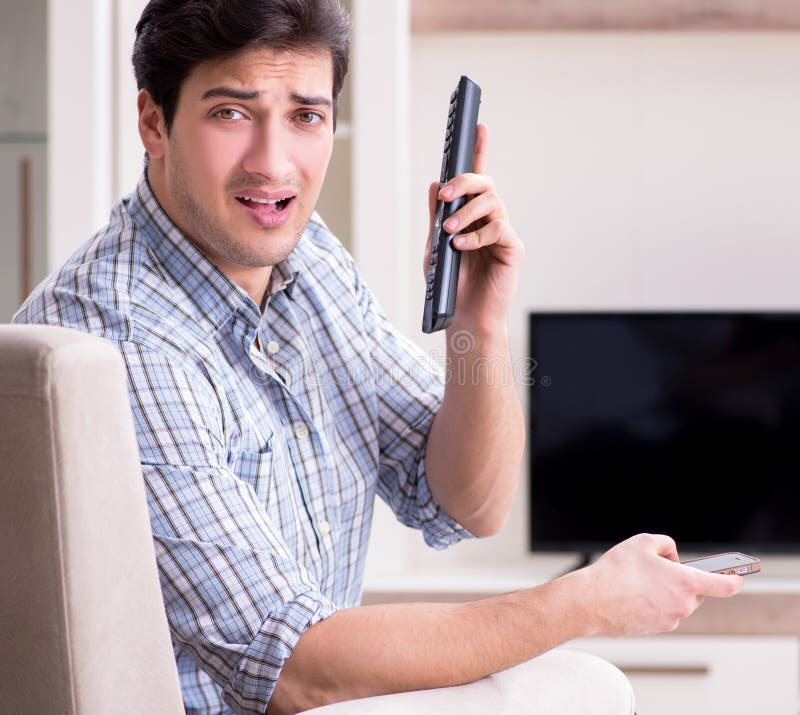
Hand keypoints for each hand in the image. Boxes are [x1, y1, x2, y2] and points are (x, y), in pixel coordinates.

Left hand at [423, 123, 523, 335]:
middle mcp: (490, 219)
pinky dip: (477, 235)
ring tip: (450, 232)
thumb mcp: (434, 247)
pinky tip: (461, 246)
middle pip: (486, 184)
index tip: (477, 125)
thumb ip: (437, 216)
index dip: (479, 150)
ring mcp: (503, 233)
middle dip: (465, 182)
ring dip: (467, 213)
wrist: (463, 317)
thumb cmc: (450, 284)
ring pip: (492, 203)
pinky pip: (499, 229)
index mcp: (471, 216)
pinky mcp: (513, 249)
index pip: (476, 179)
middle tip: (445, 197)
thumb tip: (435, 183)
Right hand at [572, 533, 743, 637]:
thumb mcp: (643, 542)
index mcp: (686, 583)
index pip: (724, 585)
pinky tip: (630, 594)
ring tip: (636, 581)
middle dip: (681, 581)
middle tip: (658, 569)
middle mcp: (682, 606)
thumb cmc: (616, 571)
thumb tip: (671, 557)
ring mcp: (668, 621)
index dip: (734, 579)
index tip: (737, 577)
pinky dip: (649, 604)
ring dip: (663, 593)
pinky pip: (659, 614)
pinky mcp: (653, 630)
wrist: (591, 601)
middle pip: (694, 593)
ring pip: (674, 604)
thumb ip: (666, 544)